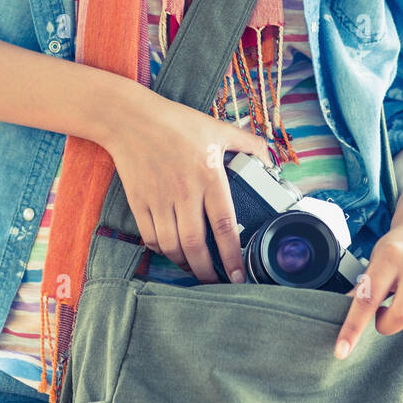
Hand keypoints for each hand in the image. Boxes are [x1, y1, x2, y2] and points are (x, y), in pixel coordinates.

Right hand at [105, 85, 271, 285]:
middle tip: (217, 283)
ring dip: (185, 265)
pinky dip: (162, 251)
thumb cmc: (177, 123)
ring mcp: (159, 199)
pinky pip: (151, 237)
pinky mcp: (139, 202)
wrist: (131, 119)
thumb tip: (271, 163)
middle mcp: (184, 192)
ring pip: (173, 247)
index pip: (224, 226)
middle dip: (208, 272)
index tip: (239, 274)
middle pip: (196, 245)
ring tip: (196, 270)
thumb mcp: (219, 128)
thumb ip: (249, 145)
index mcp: (209, 176)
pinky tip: (172, 251)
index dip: (232, 255)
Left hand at [333, 198, 402, 358]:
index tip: (341, 350)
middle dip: (386, 325)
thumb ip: (365, 287)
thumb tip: (345, 315)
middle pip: (400, 316)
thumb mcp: (377, 256)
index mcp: (390, 255)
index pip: (367, 299)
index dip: (353, 327)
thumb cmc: (400, 242)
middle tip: (382, 317)